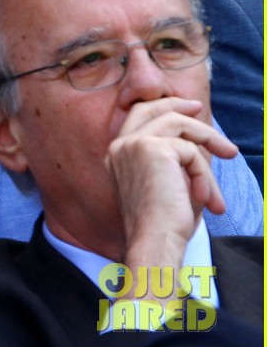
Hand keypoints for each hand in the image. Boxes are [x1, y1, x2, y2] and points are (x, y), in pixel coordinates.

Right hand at [107, 97, 237, 272]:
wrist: (155, 241)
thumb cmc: (163, 222)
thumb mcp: (166, 183)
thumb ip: (172, 158)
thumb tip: (198, 141)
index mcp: (117, 155)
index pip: (138, 116)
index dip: (164, 107)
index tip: (190, 109)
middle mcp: (120, 146)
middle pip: (153, 109)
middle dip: (180, 105)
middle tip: (203, 109)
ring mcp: (133, 144)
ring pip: (179, 124)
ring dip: (209, 139)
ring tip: (230, 155)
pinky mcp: (151, 148)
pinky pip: (191, 151)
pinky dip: (204, 174)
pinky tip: (204, 197)